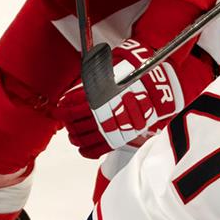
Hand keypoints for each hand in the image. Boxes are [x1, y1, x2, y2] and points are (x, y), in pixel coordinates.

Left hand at [57, 42, 185, 157]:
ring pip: (84, 137)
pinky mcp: (119, 137)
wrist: (158, 86)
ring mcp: (110, 126)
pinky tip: (82, 149)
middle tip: (64, 120)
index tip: (60, 108)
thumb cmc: (136, 74)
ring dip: (75, 137)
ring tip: (72, 135)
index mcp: (97, 95)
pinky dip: (87, 150)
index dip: (63, 108)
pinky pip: (98, 149)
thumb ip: (93, 78)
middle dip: (67, 123)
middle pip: (75, 123)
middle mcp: (102, 112)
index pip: (72, 106)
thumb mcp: (110, 68)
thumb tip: (79, 86)